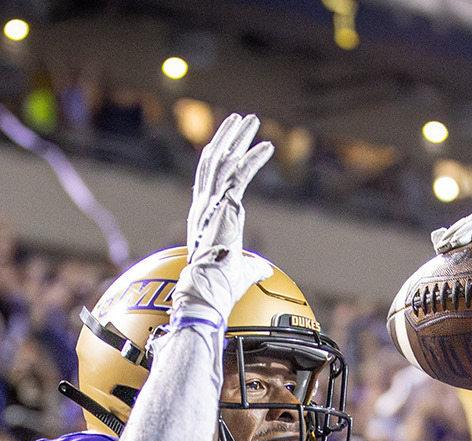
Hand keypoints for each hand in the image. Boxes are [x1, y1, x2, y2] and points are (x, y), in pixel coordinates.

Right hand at [172, 114, 274, 320]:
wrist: (211, 290)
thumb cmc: (223, 285)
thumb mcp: (241, 270)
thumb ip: (251, 264)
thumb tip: (262, 269)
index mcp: (203, 216)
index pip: (209, 178)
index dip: (218, 157)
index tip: (229, 142)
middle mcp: (203, 205)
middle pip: (213, 160)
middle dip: (227, 137)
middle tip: (241, 119)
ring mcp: (211, 203)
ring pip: (223, 159)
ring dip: (238, 137)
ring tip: (252, 119)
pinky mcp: (224, 205)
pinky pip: (239, 173)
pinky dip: (253, 158)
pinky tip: (268, 146)